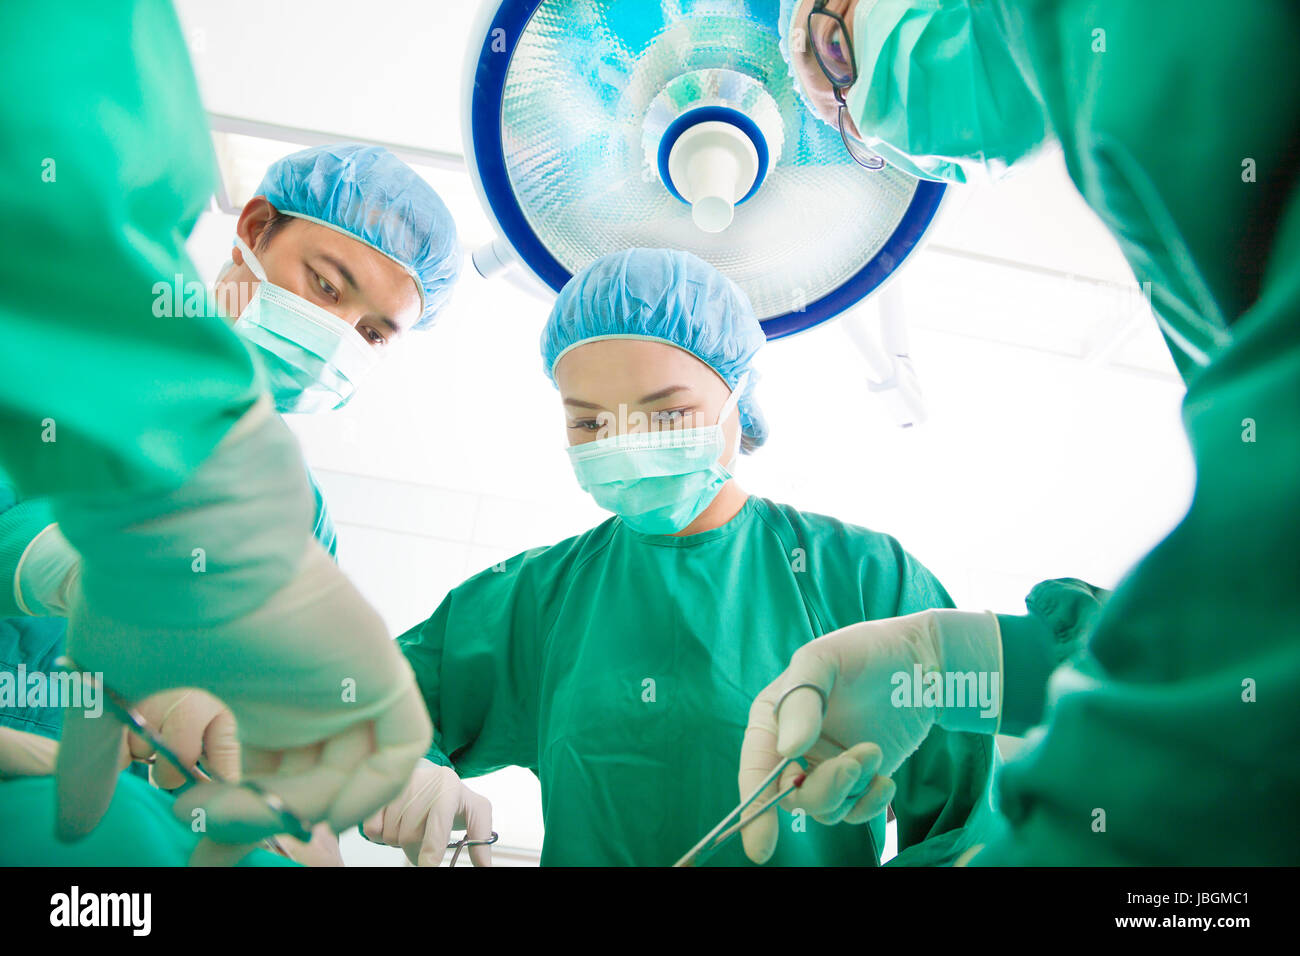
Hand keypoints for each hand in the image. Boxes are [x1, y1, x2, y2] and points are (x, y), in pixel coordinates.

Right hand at [54, 401, 431, 846]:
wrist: (184, 546)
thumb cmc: (146, 602)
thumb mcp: (112, 693)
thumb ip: (95, 760)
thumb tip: (68, 827)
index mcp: (257, 701)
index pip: (265, 782)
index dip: (235, 826)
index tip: (194, 858)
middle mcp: (306, 697)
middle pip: (306, 790)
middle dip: (258, 828)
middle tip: (202, 846)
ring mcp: (345, 684)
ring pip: (345, 778)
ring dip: (289, 812)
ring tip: (219, 801)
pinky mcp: (379, 670)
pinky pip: (402, 748)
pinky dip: (369, 787)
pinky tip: (307, 800)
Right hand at [363, 759, 493, 866]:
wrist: (431, 774)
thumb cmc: (453, 797)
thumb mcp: (476, 810)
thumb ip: (481, 837)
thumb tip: (485, 866)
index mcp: (449, 787)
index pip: (437, 825)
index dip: (431, 850)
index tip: (428, 866)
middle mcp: (423, 781)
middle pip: (411, 836)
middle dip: (416, 851)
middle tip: (424, 848)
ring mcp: (397, 784)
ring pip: (392, 834)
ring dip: (399, 842)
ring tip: (412, 827)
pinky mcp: (378, 789)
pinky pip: (372, 828)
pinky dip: (381, 834)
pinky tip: (394, 822)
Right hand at [739, 610, 1000, 862]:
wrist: (919, 660)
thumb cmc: (863, 650)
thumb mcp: (823, 660)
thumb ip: (801, 700)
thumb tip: (790, 750)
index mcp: (773, 719)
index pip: (755, 769)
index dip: (754, 809)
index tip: (761, 846)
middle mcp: (794, 749)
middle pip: (793, 796)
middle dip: (822, 789)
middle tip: (853, 764)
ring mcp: (827, 766)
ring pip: (825, 807)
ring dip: (850, 789)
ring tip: (874, 751)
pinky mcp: (859, 778)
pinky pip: (855, 810)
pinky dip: (869, 803)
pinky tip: (885, 780)